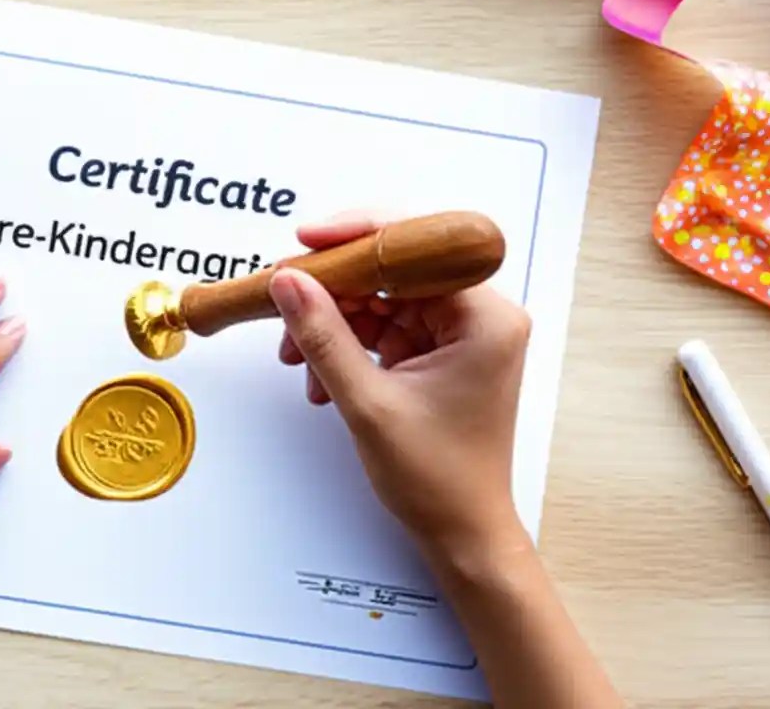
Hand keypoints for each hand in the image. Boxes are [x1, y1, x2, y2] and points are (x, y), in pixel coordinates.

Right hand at [268, 211, 530, 556]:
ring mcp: (459, 334)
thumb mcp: (369, 403)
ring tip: (297, 358)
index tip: (305, 241)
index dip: (355, 238)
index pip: (415, 248)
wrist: (461, 532)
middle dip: (333, 291)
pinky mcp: (439, 352)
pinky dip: (347, 345)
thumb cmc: (439, 479)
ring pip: (381, 299)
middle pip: (392, 270)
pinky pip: (383, 327)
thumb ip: (324, 336)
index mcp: (486, 318)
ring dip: (333, 323)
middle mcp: (481, 316)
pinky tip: (320, 376)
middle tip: (284, 302)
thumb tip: (288, 283)